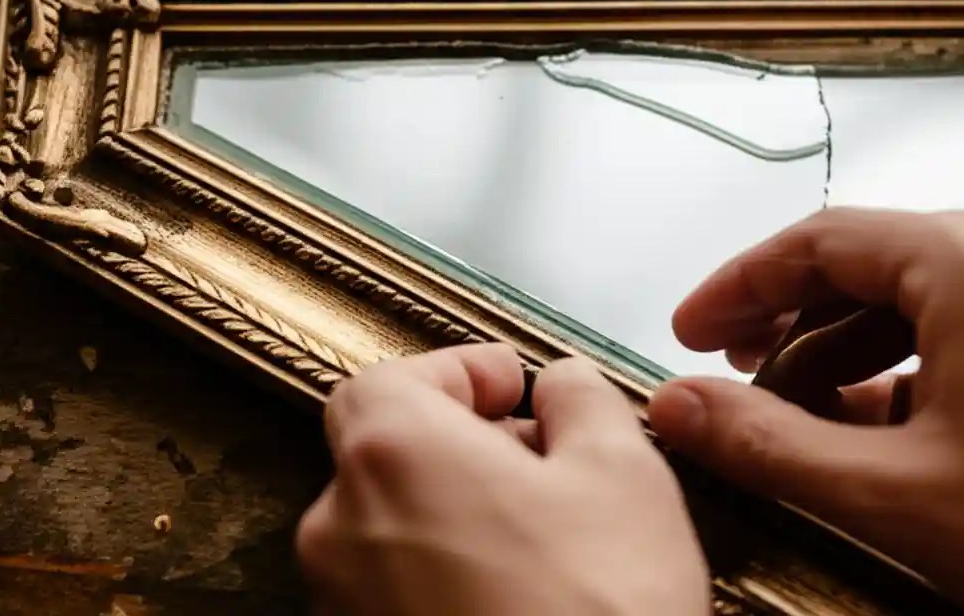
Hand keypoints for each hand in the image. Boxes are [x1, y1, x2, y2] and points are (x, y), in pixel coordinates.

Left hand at [297, 344, 708, 615]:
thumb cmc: (596, 611)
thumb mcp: (622, 472)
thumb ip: (583, 399)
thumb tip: (562, 383)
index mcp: (393, 453)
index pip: (391, 377)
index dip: (458, 371)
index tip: (512, 385)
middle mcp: (342, 526)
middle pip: (389, 450)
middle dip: (464, 440)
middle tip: (542, 459)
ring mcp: (342, 602)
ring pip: (392, 524)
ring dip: (456, 508)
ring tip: (542, 536)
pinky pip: (394, 589)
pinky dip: (444, 571)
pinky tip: (517, 595)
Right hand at [648, 208, 963, 614]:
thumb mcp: (898, 497)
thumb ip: (767, 444)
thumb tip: (678, 408)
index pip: (824, 241)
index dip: (741, 286)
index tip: (691, 332)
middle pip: (880, 262)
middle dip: (796, 320)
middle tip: (733, 371)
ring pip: (936, 294)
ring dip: (858, 346)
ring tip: (804, 409)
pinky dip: (926, 362)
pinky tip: (892, 420)